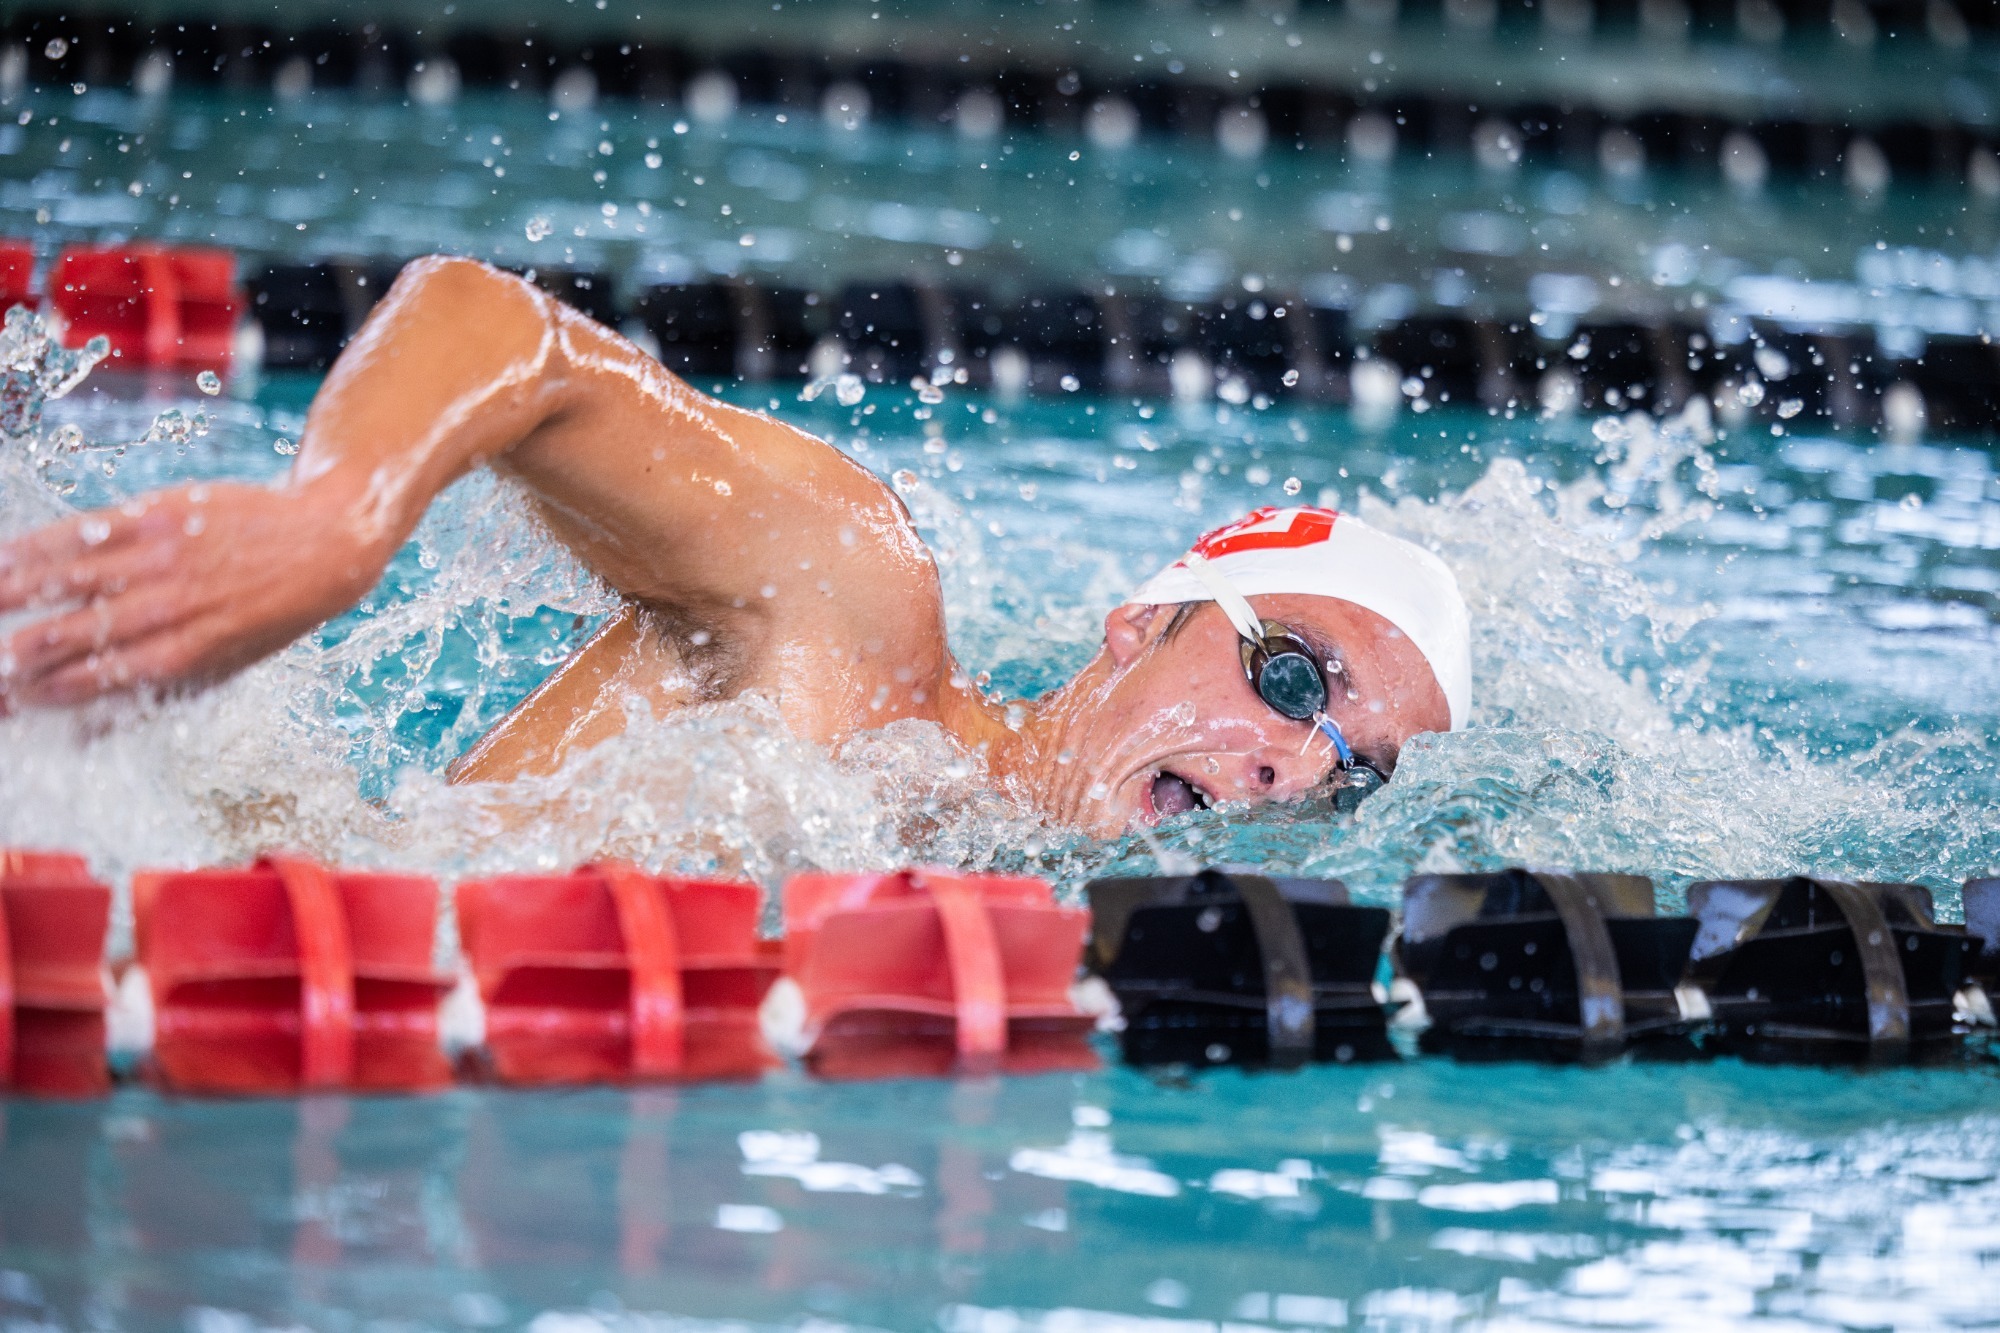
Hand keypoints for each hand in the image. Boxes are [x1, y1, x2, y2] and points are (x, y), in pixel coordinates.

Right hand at [0, 481, 386, 708]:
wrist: (324, 545)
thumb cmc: (265, 616)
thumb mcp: (220, 671)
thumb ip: (147, 699)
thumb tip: (78, 739)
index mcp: (185, 654)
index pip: (95, 679)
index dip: (41, 692)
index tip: (8, 701)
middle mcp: (170, 606)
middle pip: (73, 633)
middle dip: (16, 653)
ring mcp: (163, 556)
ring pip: (68, 578)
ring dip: (9, 595)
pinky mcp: (160, 513)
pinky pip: (86, 529)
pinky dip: (38, 545)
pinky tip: (2, 559)